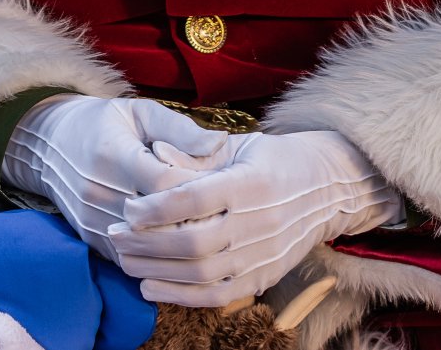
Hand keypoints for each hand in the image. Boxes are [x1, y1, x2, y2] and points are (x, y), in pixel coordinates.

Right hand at [0, 96, 230, 260]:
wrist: (47, 145)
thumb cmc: (103, 123)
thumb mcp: (140, 112)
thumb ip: (181, 129)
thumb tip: (222, 143)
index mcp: (113, 153)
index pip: (166, 183)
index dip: (198, 187)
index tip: (222, 185)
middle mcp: (97, 190)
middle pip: (159, 220)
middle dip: (196, 219)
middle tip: (224, 215)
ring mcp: (90, 218)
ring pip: (146, 245)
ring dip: (178, 242)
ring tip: (206, 232)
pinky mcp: (88, 238)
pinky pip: (130, 257)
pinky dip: (156, 255)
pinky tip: (178, 244)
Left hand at [109, 129, 399, 305]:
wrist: (326, 188)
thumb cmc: (271, 159)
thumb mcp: (236, 144)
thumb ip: (194, 152)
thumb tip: (154, 154)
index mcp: (250, 182)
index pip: (194, 198)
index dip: (155, 207)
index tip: (128, 207)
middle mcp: (259, 221)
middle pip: (192, 241)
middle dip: (145, 242)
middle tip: (115, 235)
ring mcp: (263, 253)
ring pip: (201, 273)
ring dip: (155, 270)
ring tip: (124, 260)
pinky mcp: (264, 276)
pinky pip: (218, 295)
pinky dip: (180, 296)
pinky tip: (150, 288)